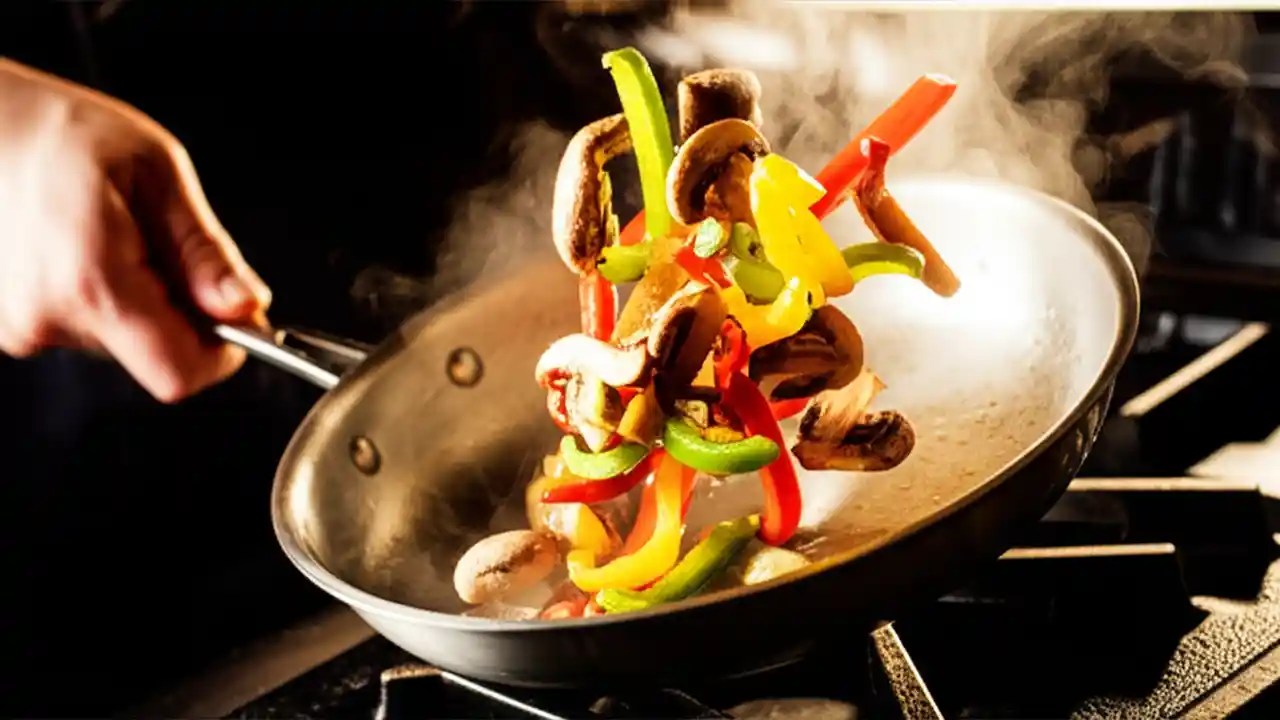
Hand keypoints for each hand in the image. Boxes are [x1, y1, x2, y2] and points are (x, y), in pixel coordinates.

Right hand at [0, 59, 270, 401]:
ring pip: (115, 341)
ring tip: (105, 233)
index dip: (220, 353)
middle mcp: (44, 319)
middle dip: (176, 310)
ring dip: (132, 298)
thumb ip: (204, 251)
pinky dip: (92, 294)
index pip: (178, 374)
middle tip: (155, 241)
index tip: (233, 316)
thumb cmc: (58, 129)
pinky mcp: (2, 323)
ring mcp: (15, 327)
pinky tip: (74, 244)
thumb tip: (246, 307)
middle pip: (150, 356)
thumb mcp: (155, 172)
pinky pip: (76, 326)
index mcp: (91, 283)